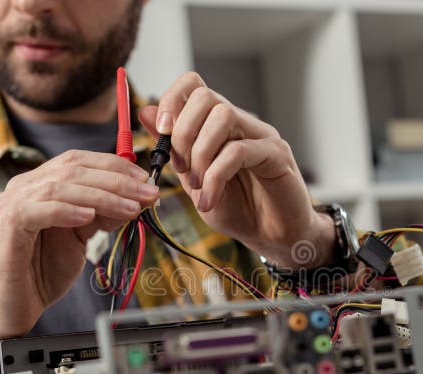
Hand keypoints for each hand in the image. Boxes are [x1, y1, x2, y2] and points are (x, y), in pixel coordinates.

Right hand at [0, 150, 158, 339]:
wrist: (6, 308)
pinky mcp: (8, 226)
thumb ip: (102, 216)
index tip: (146, 182)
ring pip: (61, 186)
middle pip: (73, 169)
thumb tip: (137, 200)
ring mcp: (12, 204)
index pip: (79, 161)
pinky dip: (67, 210)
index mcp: (40, 185)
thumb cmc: (39, 273)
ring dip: (102, 196)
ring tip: (130, 209)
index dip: (115, 167)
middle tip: (147, 194)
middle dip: (116, 180)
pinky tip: (90, 217)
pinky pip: (40, 209)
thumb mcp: (80, 239)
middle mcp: (24, 188)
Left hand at [138, 72, 334, 268]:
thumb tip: (145, 112)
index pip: (194, 86)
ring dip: (200, 153)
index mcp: (219, 125)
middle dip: (182, 132)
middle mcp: (242, 123)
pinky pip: (239, 151)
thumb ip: (173, 150)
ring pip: (223, 116)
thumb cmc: (237, 209)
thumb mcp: (194, 180)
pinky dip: (215, 177)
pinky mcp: (277, 154)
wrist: (272, 237)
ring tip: (198, 186)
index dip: (172, 102)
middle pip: (205, 96)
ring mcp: (261, 136)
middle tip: (182, 168)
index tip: (162, 135)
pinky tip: (209, 200)